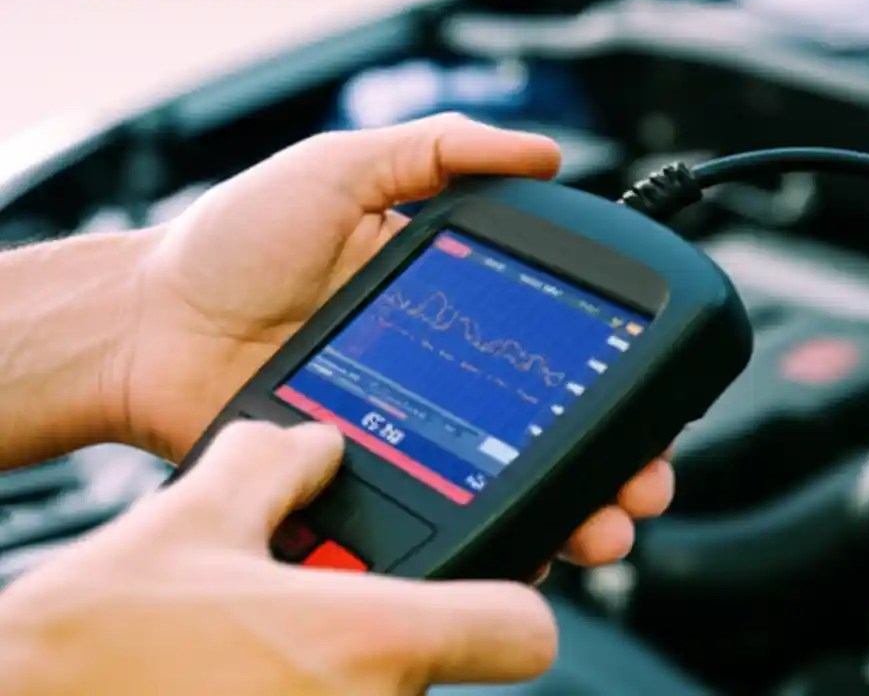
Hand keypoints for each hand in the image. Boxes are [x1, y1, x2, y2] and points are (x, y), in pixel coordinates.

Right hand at [0, 421, 557, 694]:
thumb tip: (312, 449)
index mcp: (369, 638)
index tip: (488, 592)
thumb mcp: (187, 519)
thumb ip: (274, 465)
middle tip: (321, 617)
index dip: (512, 604)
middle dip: (395, 638)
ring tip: (262, 653)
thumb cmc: (90, 644)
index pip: (525, 631)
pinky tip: (237, 682)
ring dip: (343, 676)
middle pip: (444, 667)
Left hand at [113, 114, 672, 566]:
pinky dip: (498, 537)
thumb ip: (439, 154)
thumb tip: (545, 154)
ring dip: (575, 509)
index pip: (553, 338)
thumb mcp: (343, 169)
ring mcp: (415, 428)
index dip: (611, 369)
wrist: (147, 327)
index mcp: (451, 295)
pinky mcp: (372, 475)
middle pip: (552, 423)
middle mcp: (446, 367)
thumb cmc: (231, 244)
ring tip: (607, 526)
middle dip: (616, 460)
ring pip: (514, 479)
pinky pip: (447, 512)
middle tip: (646, 482)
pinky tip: (535, 546)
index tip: (653, 389)